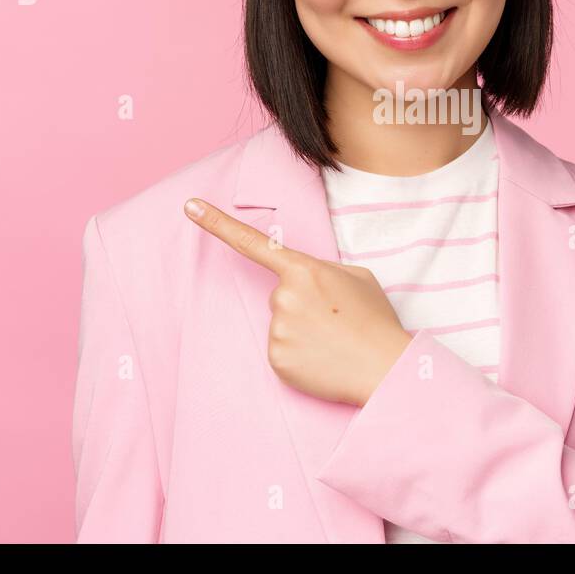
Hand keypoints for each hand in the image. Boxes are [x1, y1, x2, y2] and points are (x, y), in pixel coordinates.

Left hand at [183, 197, 412, 406]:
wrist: (385, 368)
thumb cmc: (374, 320)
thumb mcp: (357, 278)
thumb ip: (323, 272)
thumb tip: (305, 285)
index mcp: (303, 269)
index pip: (253, 242)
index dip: (216, 223)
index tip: (189, 206)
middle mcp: (283, 295)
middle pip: (281, 295)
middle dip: (304, 305)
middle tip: (336, 321)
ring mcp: (277, 328)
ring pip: (280, 324)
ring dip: (303, 331)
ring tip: (334, 340)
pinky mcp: (276, 359)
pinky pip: (281, 351)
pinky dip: (300, 355)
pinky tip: (323, 358)